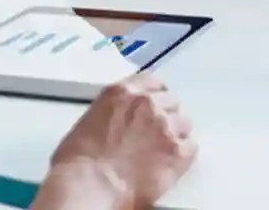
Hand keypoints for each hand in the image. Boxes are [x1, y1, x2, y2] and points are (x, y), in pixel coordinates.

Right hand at [43, 73, 195, 208]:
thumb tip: (118, 123)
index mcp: (123, 92)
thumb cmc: (78, 163)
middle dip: (164, 117)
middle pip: (170, 102)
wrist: (89, 185)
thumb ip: (113, 113)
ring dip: (175, 135)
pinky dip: (181, 157)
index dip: (154, 97)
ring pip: (183, 124)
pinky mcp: (178, 151)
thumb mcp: (89, 122)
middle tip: (154, 136)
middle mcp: (147, 103)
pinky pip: (190, 148)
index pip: (152, 82)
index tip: (154, 107)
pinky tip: (167, 165)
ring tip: (160, 153)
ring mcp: (166, 125)